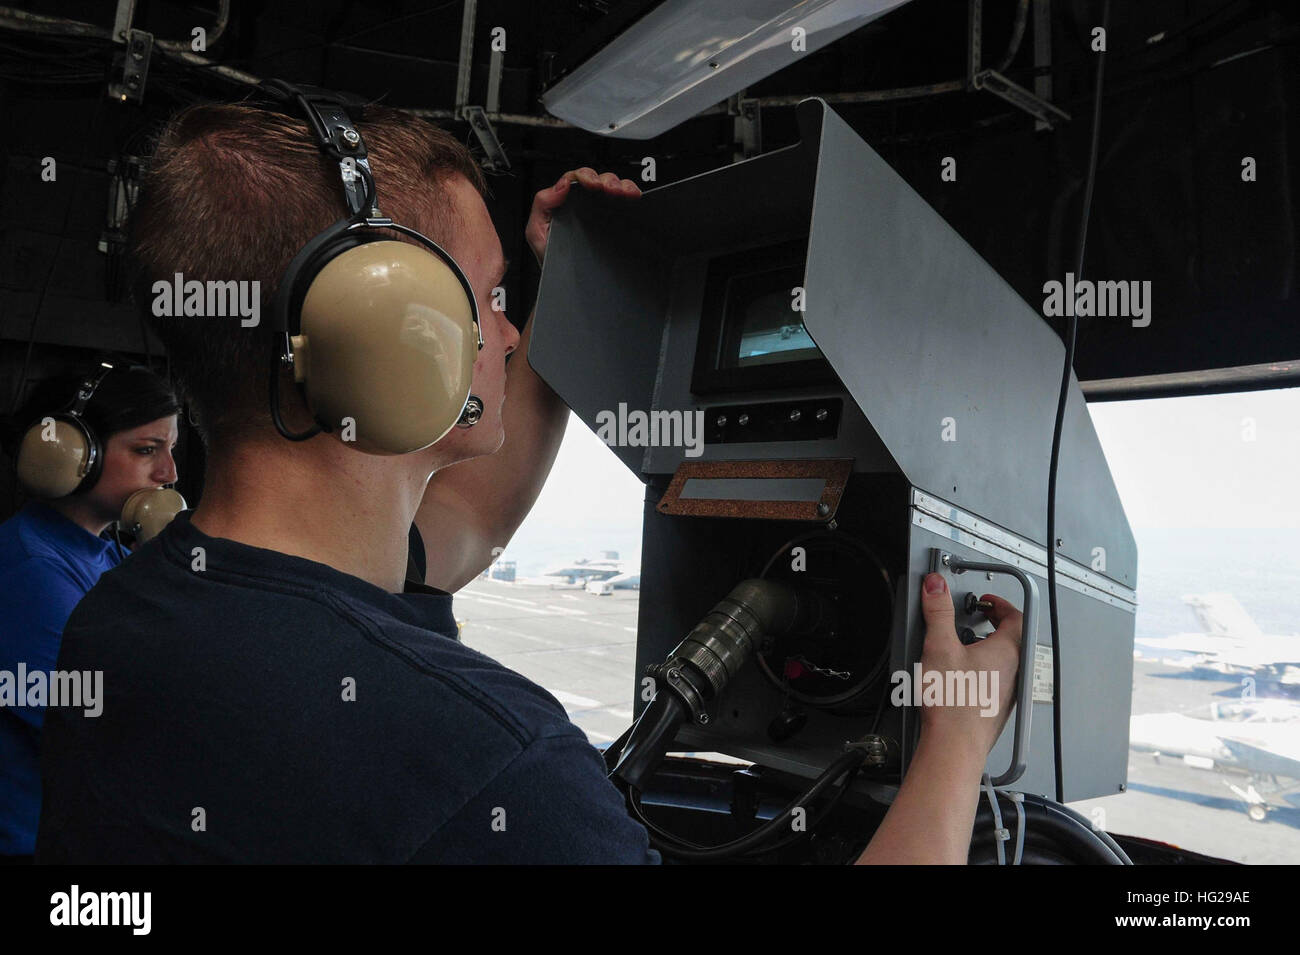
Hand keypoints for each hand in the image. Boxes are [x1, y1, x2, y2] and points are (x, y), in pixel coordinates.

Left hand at [524, 168, 640, 268]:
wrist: (567, 286)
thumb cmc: (552, 261)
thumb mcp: (536, 232)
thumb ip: (542, 205)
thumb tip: (560, 186)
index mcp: (564, 203)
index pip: (575, 179)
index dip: (584, 176)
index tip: (592, 184)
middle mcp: (584, 205)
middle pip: (597, 180)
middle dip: (605, 180)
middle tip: (609, 189)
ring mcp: (601, 213)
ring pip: (614, 187)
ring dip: (620, 185)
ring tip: (621, 193)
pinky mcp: (615, 223)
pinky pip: (626, 203)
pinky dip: (632, 193)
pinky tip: (632, 196)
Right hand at [916, 572, 1021, 756]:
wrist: (956, 746)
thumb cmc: (954, 704)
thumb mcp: (939, 646)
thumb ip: (937, 612)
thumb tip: (936, 586)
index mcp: (1008, 651)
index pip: (1017, 617)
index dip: (1001, 604)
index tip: (987, 601)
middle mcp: (1014, 672)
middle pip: (1013, 639)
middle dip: (994, 624)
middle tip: (977, 618)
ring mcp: (1007, 692)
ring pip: (1004, 661)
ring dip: (987, 648)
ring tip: (963, 647)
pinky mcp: (996, 708)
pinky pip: (995, 681)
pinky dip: (982, 670)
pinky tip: (959, 677)